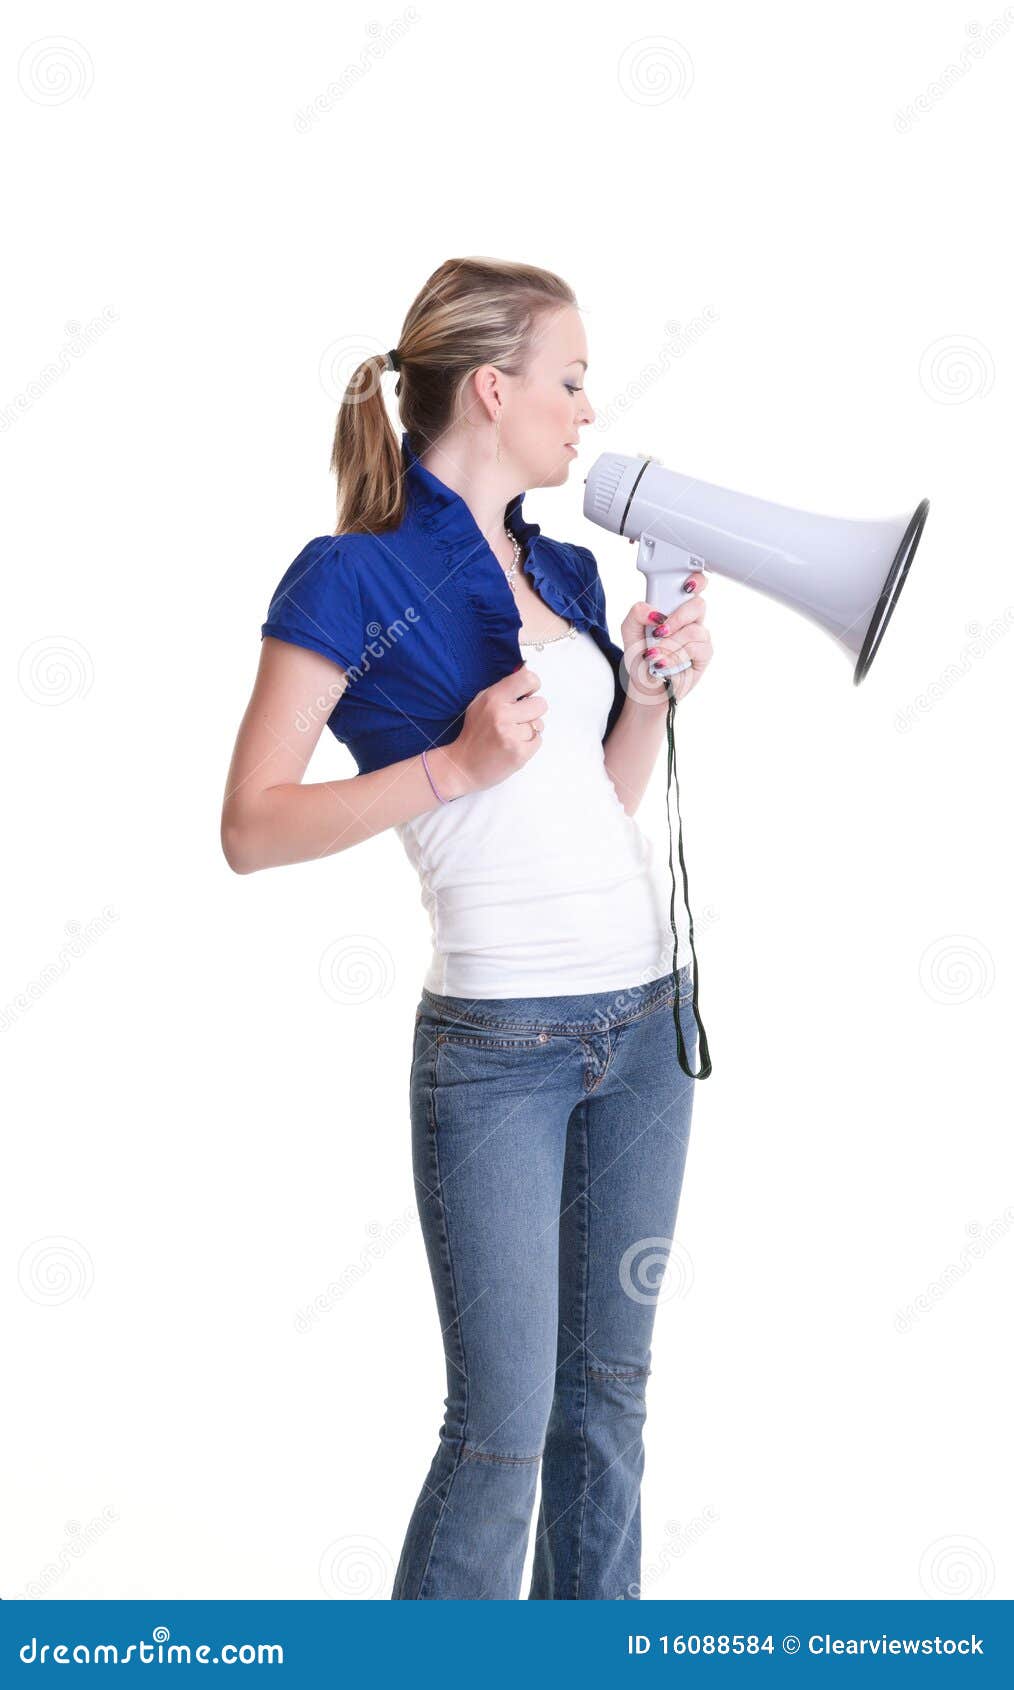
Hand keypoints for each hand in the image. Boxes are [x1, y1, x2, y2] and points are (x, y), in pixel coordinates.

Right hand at [433, 664, 546, 795]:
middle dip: (532, 712)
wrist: (462, 767)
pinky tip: (513, 746)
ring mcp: (511, 735)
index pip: (528, 679)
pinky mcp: (519, 753)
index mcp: (492, 698)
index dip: (532, 686)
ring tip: (511, 736)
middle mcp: (502, 714)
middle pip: (540, 704)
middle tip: (517, 720)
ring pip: (539, 724)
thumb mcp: (481, 703)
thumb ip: (504, 689)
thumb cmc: (474, 733)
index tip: (527, 694)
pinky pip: (538, 740)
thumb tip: (527, 672)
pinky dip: (529, 744)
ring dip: (528, 730)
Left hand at [619, 570, 712, 704]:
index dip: (696, 580)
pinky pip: (697, 648)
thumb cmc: (641, 657)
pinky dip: (676, 656)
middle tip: (660, 631)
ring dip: (670, 644)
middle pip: (698, 604)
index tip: (687, 585)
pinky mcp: (704, 654)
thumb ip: (636, 614)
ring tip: (655, 655)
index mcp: (674, 607)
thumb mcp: (629, 632)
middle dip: (677, 617)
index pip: (694, 585)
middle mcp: (689, 619)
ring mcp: (700, 637)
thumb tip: (654, 612)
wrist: (645, 686)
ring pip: (694, 630)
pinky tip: (664, 664)